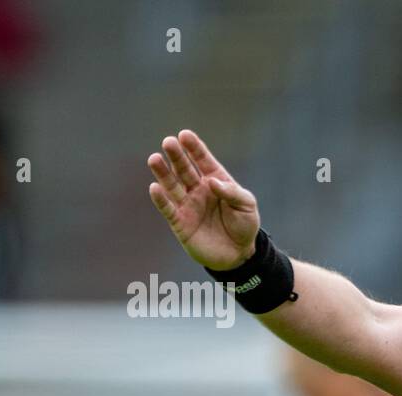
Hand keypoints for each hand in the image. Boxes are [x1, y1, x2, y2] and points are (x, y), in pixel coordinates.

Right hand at [146, 129, 259, 269]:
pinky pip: (168, 209)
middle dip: (176, 156)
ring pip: (172, 186)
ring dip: (163, 173)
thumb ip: (232, 193)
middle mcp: (199, 190)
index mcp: (216, 181)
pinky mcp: (180, 223)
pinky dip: (161, 199)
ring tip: (154, 159)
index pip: (203, 161)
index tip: (185, 135)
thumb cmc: (244, 226)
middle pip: (184, 170)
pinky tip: (155, 188)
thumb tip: (212, 182)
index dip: (194, 148)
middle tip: (168, 142)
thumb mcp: (247, 206)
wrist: (239, 254)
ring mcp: (188, 205)